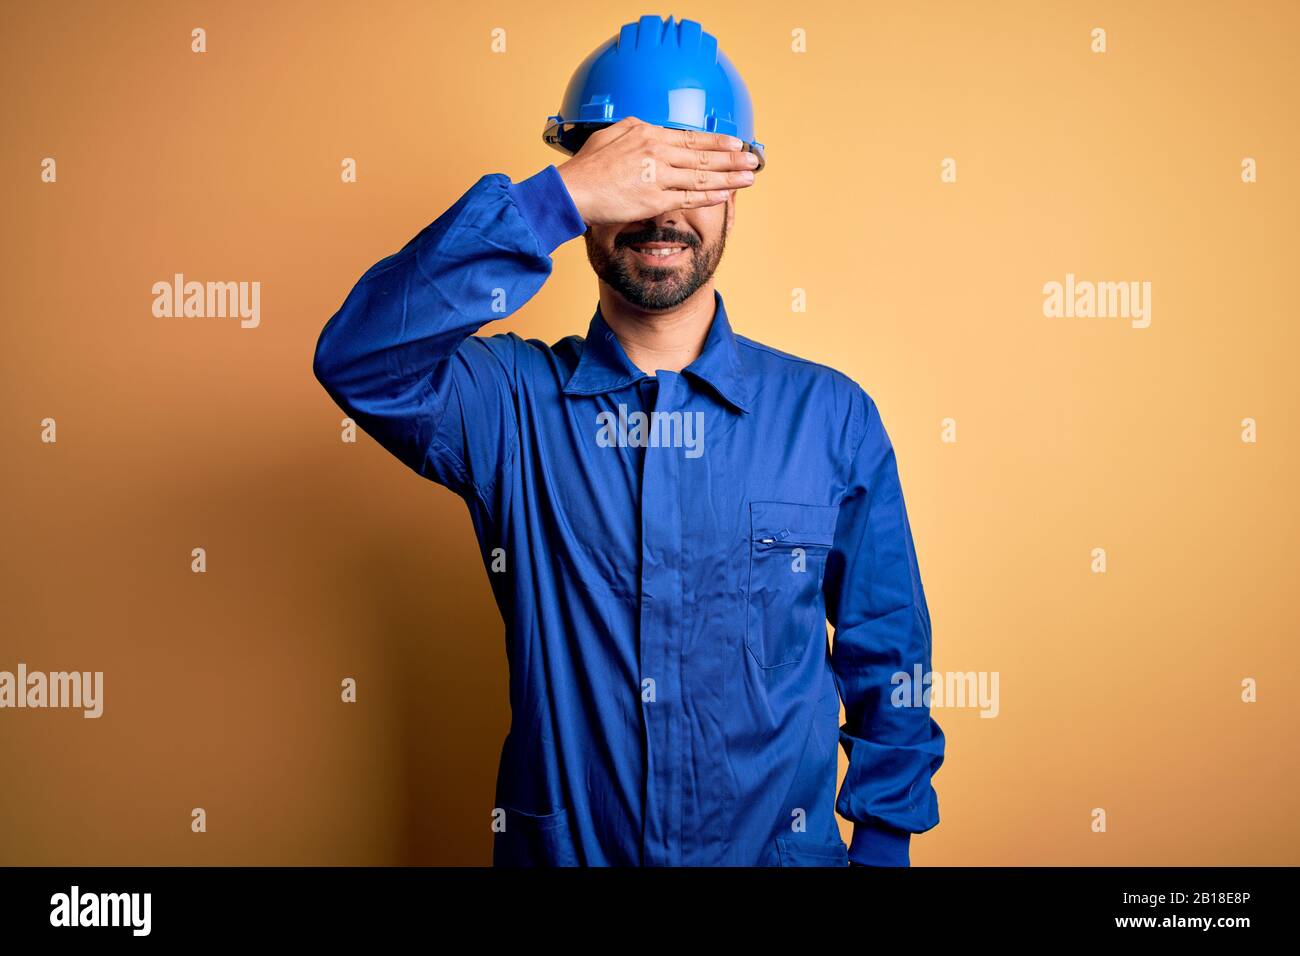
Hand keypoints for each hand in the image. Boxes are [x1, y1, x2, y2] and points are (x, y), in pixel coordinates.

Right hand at [556, 116, 758, 225]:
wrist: (572, 191)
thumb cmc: (587, 166)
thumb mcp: (611, 134)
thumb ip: (634, 128)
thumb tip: (648, 125)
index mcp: (648, 134)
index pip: (691, 137)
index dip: (716, 140)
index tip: (735, 142)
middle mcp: (657, 153)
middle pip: (703, 155)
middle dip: (732, 158)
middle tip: (753, 159)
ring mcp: (657, 177)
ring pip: (701, 176)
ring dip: (729, 177)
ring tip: (749, 177)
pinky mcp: (654, 200)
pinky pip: (689, 198)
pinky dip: (710, 195)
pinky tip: (726, 193)